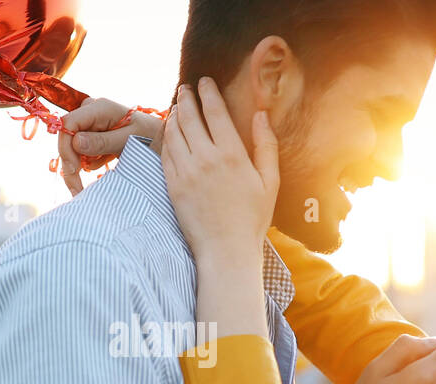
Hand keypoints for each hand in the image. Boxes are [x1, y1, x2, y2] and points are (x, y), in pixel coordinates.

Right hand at [58, 97, 164, 194]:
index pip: (68, 123)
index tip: (74, 170)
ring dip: (79, 165)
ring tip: (97, 172)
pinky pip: (78, 150)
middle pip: (66, 137)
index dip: (66, 147)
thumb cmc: (148, 136)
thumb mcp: (129, 140)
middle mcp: (90, 111)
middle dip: (70, 163)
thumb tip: (76, 142)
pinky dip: (87, 162)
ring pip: (70, 146)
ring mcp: (88, 121)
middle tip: (77, 188)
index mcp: (99, 108)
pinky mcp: (90, 133)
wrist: (159, 137)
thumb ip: (103, 141)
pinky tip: (103, 163)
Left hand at [161, 77, 278, 263]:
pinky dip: (166, 137)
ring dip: (174, 115)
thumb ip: (266, 145)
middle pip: (190, 117)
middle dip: (187, 98)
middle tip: (185, 88)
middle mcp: (205, 159)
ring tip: (176, 106)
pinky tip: (169, 132)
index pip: (215, 112)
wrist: (226, 250)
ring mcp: (185, 172)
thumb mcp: (269, 181)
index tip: (205, 81)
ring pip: (174, 133)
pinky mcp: (172, 186)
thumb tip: (262, 115)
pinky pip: (165, 154)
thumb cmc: (252, 218)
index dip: (208, 93)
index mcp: (232, 154)